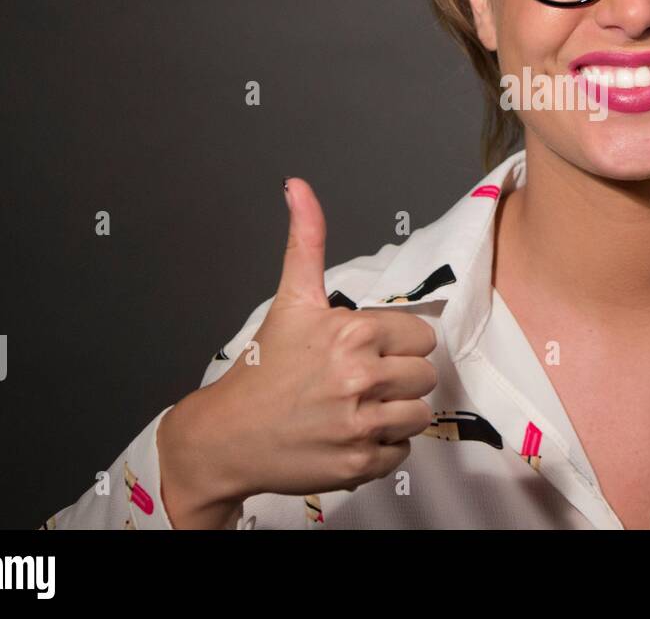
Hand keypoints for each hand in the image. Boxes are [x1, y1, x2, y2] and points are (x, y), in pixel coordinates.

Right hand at [158, 177, 437, 526]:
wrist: (225, 436)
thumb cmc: (263, 369)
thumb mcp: (291, 300)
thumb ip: (306, 240)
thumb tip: (298, 186)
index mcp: (352, 333)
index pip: (420, 337)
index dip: (396, 345)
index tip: (367, 352)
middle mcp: (359, 377)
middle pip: (424, 375)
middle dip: (397, 379)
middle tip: (359, 382)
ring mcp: (360, 423)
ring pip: (418, 414)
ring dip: (393, 414)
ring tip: (355, 408)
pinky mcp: (359, 463)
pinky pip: (402, 452)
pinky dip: (381, 449)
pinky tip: (349, 435)